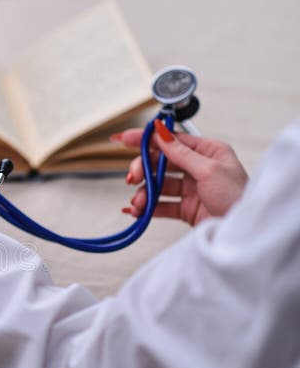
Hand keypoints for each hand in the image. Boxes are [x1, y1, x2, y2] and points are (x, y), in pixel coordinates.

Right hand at [112, 120, 248, 225]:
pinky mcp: (186, 209)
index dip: (147, 139)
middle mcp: (199, 169)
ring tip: (138, 203)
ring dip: (144, 193)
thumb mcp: (209, 170)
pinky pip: (161, 205)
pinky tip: (137, 211)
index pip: (172, 141)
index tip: (125, 138)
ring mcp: (192, 189)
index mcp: (209, 152)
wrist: (243, 232)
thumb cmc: (238, 198)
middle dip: (144, 170)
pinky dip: (148, 208)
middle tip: (132, 177)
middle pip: (161, 163)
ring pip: (159, 185)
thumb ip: (181, 154)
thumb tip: (161, 134)